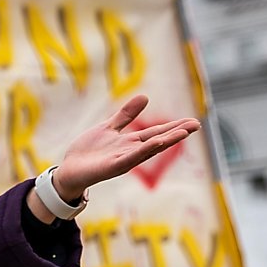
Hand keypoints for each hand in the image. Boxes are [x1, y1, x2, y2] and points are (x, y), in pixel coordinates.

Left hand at [49, 96, 199, 204]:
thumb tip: (145, 96)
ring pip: (148, 149)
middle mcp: (131, 151)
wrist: (69, 170)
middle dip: (177, 133)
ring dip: (166, 141)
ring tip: (183, 132)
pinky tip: (157, 142)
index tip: (193, 121)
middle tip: (197, 125)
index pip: (157, 132)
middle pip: (158, 140)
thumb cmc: (90, 151)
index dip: (174, 126)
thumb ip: (126, 115)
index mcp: (131, 142)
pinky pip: (131, 158)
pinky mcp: (112, 167)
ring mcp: (123, 160)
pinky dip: (144, 150)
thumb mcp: (109, 127)